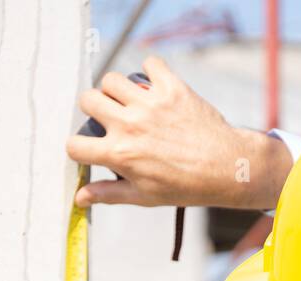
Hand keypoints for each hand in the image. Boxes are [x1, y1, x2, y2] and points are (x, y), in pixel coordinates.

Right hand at [66, 56, 292, 209]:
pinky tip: (154, 85)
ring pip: (113, 79)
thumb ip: (108, 193)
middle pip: (88, 100)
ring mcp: (150, 104)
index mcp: (120, 154)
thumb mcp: (143, 196)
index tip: (90, 148)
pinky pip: (150, 63)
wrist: (224, 167)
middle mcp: (130, 125)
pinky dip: (150, 70)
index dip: (79, 148)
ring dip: (117, 89)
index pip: (76, 145)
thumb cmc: (185, 185)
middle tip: (109, 117)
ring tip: (130, 101)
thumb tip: (80, 198)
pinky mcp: (171, 88)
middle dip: (94, 109)